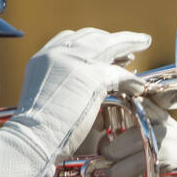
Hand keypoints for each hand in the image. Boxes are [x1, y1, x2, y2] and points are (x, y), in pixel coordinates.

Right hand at [0, 27, 150, 161]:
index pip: (71, 39)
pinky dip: (130, 79)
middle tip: (133, 40)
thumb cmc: (38, 131)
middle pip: (91, 36)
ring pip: (108, 44)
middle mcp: (57, 54)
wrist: (32, 140)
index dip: (91, 40)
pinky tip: (139, 86)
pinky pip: (118, 74)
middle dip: (112, 38)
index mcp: (43, 58)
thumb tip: (83, 85)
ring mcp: (74, 63)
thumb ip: (62, 84)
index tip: (107, 45)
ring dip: (129, 42)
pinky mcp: (90, 78)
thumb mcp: (47, 97)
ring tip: (144, 42)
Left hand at [98, 101, 176, 176]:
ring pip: (156, 157)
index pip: (150, 111)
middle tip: (105, 166)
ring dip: (125, 171)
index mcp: (173, 134)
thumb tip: (100, 144)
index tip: (106, 141)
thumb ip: (119, 155)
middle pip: (151, 132)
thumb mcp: (133, 173)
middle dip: (120, 148)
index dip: (125, 120)